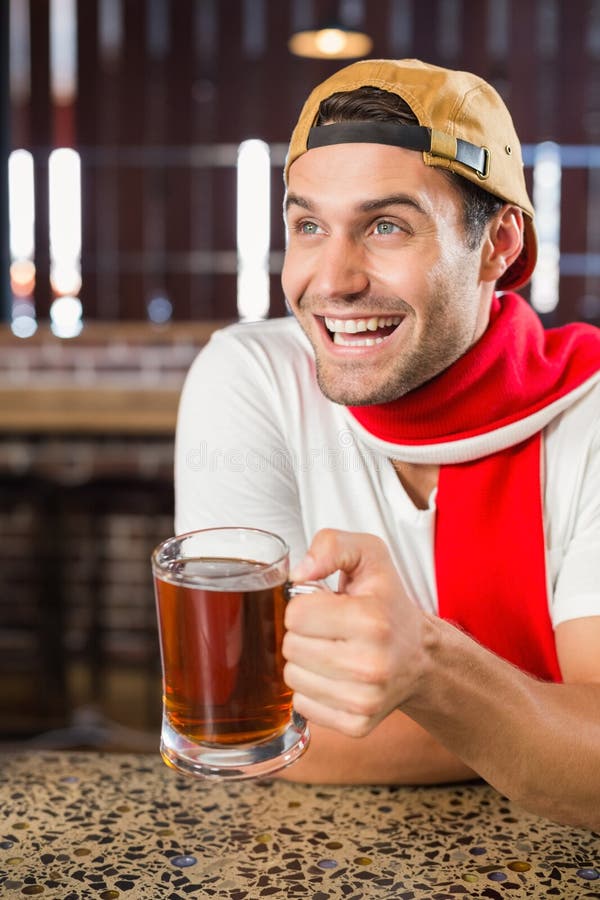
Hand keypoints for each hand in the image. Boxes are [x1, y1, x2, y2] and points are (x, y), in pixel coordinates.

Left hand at [283, 529, 427, 737]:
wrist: (421, 655)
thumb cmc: (388, 602)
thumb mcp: (368, 554)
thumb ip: (331, 545)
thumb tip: (299, 573)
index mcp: (371, 620)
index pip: (295, 615)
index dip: (305, 605)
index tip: (326, 605)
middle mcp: (371, 664)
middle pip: (291, 647)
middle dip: (304, 633)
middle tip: (330, 629)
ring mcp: (365, 700)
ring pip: (292, 678)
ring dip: (306, 662)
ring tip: (333, 650)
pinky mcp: (357, 725)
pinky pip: (302, 705)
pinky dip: (313, 689)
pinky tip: (336, 676)